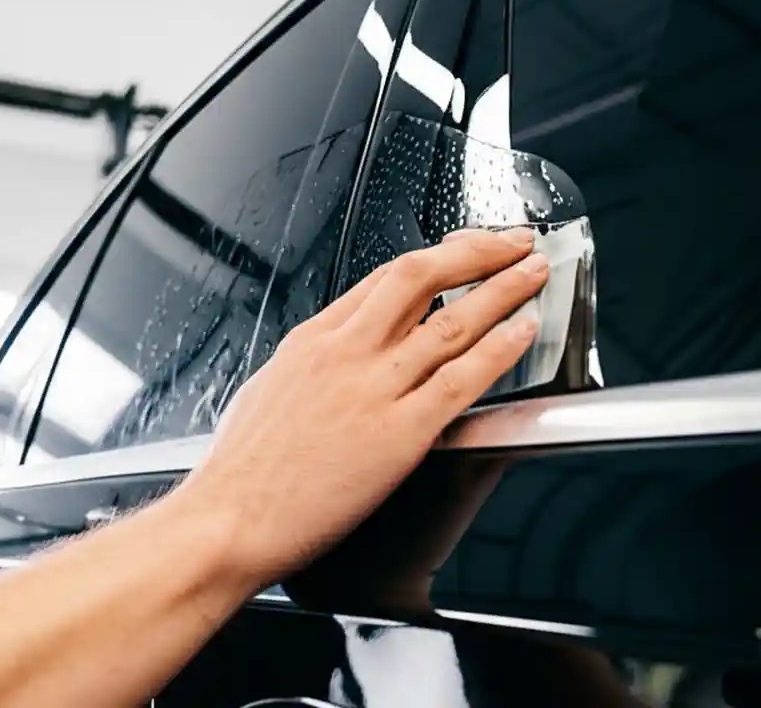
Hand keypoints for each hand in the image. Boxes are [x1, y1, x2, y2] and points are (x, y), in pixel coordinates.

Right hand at [177, 227, 547, 590]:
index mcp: (312, 341)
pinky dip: (499, 349)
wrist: (227, 520)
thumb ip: (309, 367)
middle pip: (421, 275)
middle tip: (512, 241)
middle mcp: (345, 354)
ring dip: (502, 289)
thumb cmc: (239, 471)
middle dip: (476, 250)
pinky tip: (523, 331)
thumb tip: (332, 358)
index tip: (463, 249)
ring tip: (532, 272)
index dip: (435, 256)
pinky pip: (462, 379)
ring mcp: (373, 390)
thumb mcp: (267, 391)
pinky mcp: (399, 435)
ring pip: (452, 321)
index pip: (383, 278)